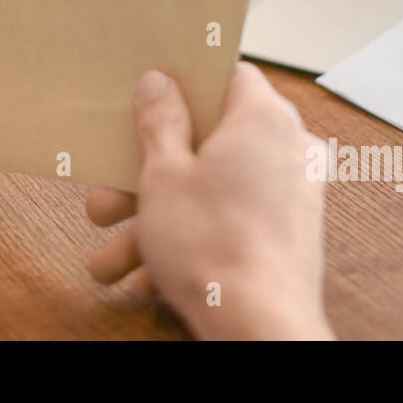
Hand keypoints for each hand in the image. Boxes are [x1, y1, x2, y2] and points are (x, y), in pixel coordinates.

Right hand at [85, 63, 333, 339]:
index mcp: (263, 117)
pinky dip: (192, 240)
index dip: (182, 84)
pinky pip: (232, 220)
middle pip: (209, 140)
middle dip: (149, 173)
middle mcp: (289, 148)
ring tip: (111, 255)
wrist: (257, 328)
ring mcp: (293, 193)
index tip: (147, 100)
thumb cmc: (213, 247)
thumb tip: (159, 83)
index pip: (224, 74)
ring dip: (158, 219)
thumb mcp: (163, 174)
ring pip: (213, 189)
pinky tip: (147, 276)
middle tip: (110, 195)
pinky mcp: (289, 233)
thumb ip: (159, 121)